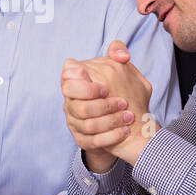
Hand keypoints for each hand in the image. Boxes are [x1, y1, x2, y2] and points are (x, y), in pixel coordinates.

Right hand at [61, 41, 154, 167]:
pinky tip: (125, 131)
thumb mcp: (119, 68)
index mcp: (75, 82)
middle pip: (78, 107)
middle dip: (103, 106)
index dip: (85, 86)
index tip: (105, 88)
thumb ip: (117, 53)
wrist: (120, 119)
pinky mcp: (81, 139)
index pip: (67, 79)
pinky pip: (93, 141)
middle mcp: (70, 102)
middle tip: (122, 103)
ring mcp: (74, 122)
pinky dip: (111, 136)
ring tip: (128, 117)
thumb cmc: (117, 89)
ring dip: (111, 121)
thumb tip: (122, 56)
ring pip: (87, 125)